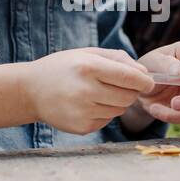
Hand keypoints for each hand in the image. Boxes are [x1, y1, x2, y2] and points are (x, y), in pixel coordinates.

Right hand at [27, 47, 154, 134]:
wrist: (31, 90)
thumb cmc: (63, 67)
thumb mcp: (87, 53)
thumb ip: (118, 59)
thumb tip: (144, 73)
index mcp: (88, 67)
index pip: (130, 78)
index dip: (144, 81)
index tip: (148, 82)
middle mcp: (85, 90)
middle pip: (128, 96)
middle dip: (131, 91)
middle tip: (120, 86)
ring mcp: (82, 111)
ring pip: (120, 110)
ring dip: (117, 102)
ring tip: (99, 93)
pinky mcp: (81, 127)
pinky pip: (107, 120)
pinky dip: (104, 113)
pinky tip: (88, 105)